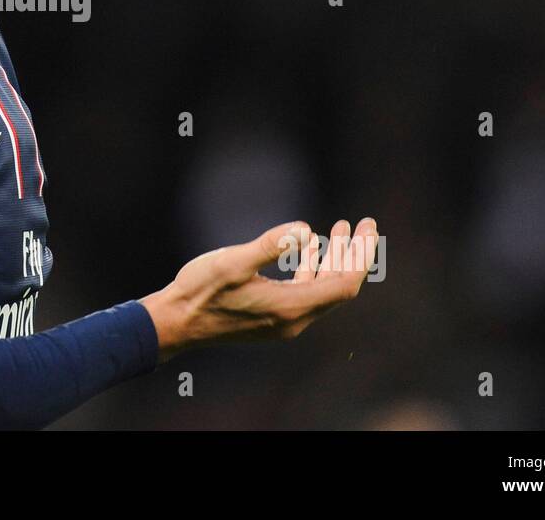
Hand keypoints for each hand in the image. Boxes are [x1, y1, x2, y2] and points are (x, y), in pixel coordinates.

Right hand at [140, 218, 378, 362]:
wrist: (176, 322)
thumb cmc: (200, 290)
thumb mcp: (232, 262)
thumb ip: (269, 246)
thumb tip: (304, 229)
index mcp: (291, 308)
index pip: (345, 283)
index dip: (362, 254)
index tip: (367, 226)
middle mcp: (295, 320)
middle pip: (340, 286)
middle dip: (355, 253)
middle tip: (364, 223)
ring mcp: (285, 322)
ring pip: (324, 289)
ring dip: (336, 259)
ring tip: (341, 229)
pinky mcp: (273, 319)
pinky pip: (307, 292)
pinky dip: (315, 268)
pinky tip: (310, 248)